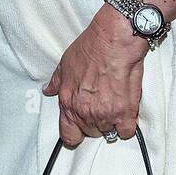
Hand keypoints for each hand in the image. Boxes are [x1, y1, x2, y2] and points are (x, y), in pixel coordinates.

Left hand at [41, 4, 147, 148]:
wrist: (113, 39)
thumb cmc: (91, 48)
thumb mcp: (65, 63)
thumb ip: (57, 82)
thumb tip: (48, 90)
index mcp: (68, 101)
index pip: (68, 135)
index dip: (74, 133)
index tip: (80, 130)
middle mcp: (85, 111)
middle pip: (90, 132)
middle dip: (95, 122)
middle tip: (101, 104)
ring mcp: (105, 114)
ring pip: (108, 132)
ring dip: (111, 121)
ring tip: (113, 101)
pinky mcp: (125, 112)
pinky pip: (126, 131)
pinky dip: (127, 124)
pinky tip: (125, 110)